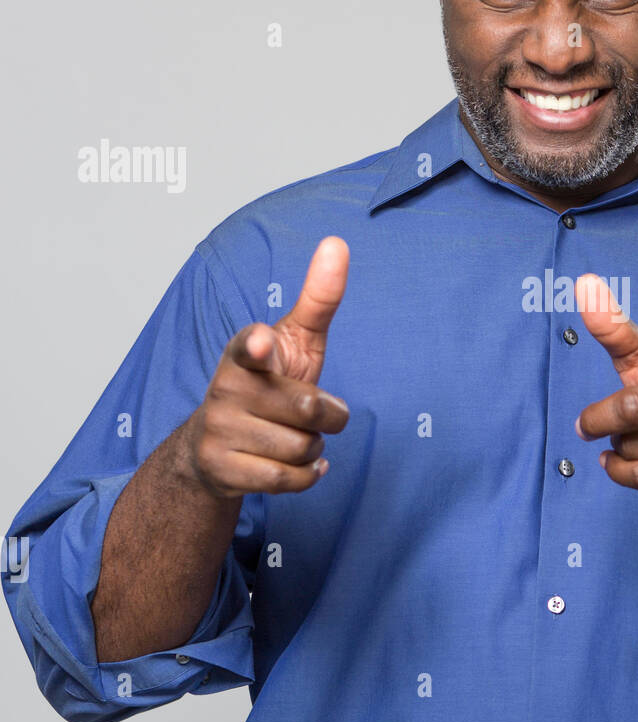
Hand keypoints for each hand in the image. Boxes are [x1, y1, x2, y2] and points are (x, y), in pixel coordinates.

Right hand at [180, 236, 350, 497]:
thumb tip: (337, 242)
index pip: (250, 345)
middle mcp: (225, 388)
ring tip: (291, 438)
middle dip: (328, 418)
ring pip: (303, 448)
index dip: (258, 345)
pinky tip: (298, 465)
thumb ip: (318, 298)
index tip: (262, 342)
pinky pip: (290, 479)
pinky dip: (307, 476)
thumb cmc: (269, 384)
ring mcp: (219, 429)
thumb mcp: (296, 341)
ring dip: (313, 449)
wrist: (216, 447)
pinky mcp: (221, 468)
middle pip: (311, 409)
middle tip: (309, 414)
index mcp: (246, 352)